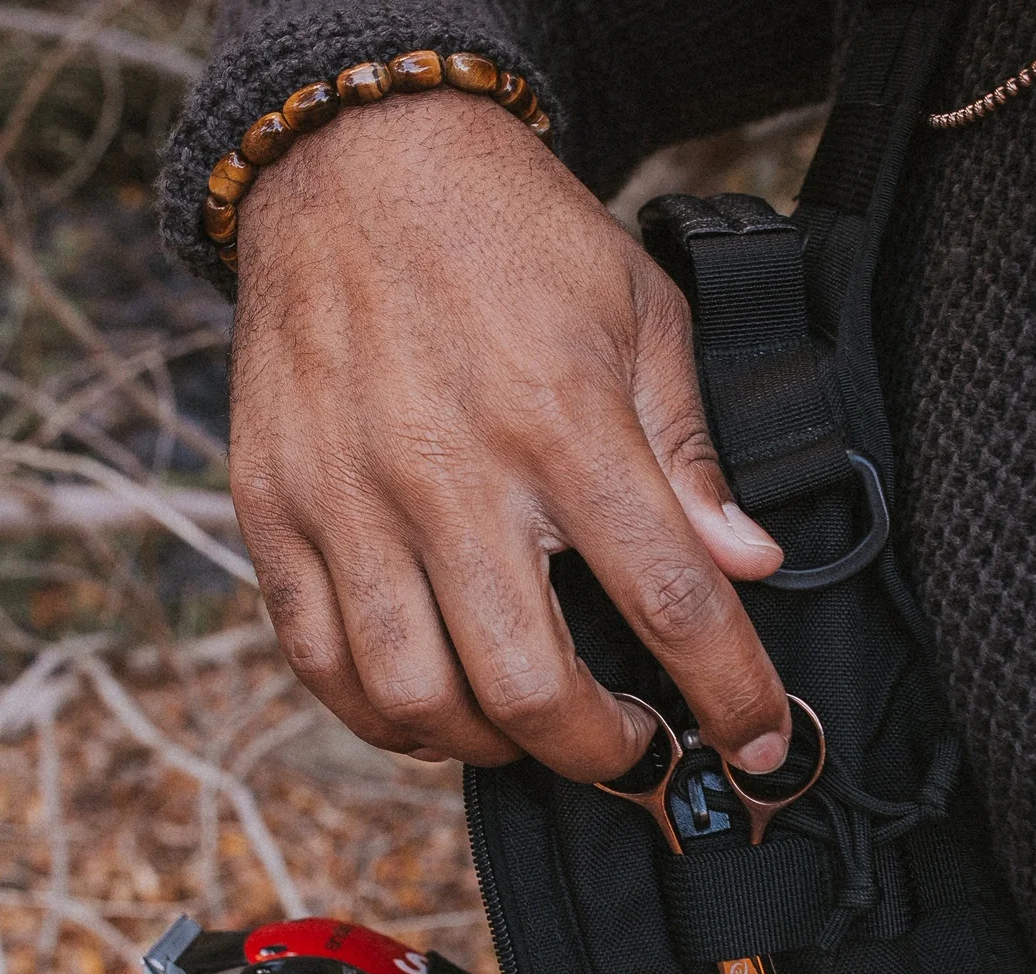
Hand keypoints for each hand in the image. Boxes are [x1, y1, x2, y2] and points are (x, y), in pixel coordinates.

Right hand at [227, 88, 790, 781]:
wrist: (353, 161)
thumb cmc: (511, 237)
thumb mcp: (639, 313)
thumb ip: (691, 450)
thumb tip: (747, 564)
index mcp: (561, 420)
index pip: (670, 600)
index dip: (729, 697)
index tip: (762, 747)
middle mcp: (449, 472)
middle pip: (530, 687)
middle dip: (599, 750)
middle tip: (629, 744)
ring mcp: (348, 498)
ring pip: (416, 699)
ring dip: (489, 748)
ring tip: (526, 727)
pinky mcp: (273, 510)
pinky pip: (318, 663)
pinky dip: (380, 717)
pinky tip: (432, 705)